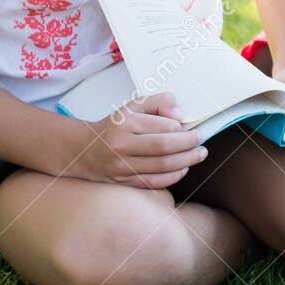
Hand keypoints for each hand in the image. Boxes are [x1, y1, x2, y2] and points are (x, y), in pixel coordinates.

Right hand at [66, 92, 207, 188]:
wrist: (84, 150)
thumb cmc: (114, 127)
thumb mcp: (132, 106)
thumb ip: (158, 102)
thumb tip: (179, 115)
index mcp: (124, 123)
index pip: (160, 126)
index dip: (180, 128)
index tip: (190, 127)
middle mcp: (121, 146)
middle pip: (163, 148)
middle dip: (188, 145)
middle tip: (201, 141)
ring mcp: (122, 166)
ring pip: (161, 167)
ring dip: (186, 161)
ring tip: (199, 154)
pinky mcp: (124, 181)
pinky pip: (154, 182)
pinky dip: (173, 177)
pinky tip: (183, 169)